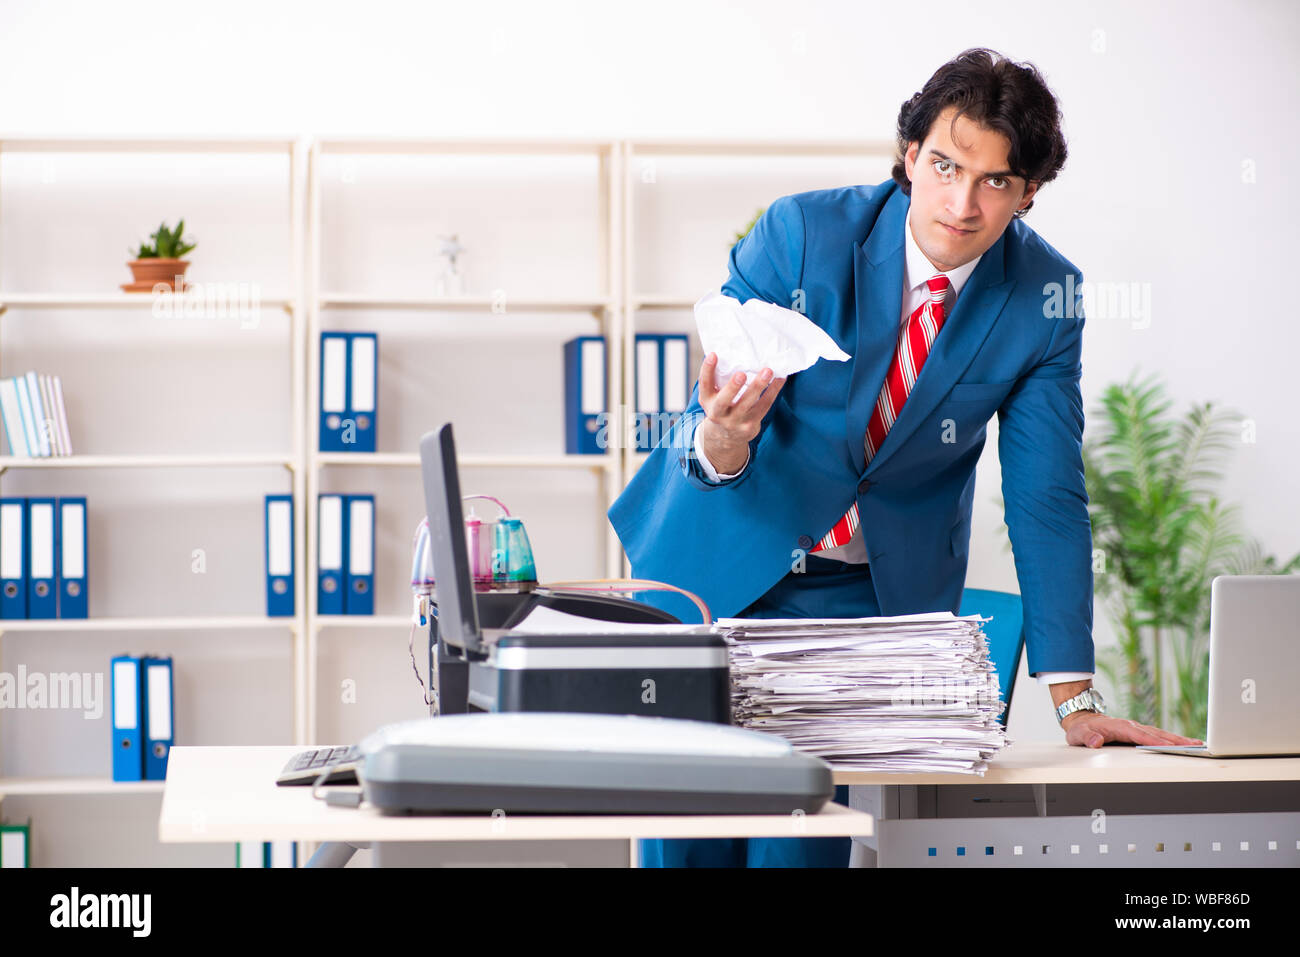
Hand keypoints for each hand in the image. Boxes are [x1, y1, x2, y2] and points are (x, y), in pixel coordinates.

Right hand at [696, 353, 785, 473]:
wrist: (725, 437)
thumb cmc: (721, 407)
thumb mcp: (712, 396)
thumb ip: (717, 379)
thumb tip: (729, 351)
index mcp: (707, 401)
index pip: (704, 384)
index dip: (707, 370)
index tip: (714, 355)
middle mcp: (718, 413)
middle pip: (724, 401)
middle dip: (733, 387)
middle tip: (741, 374)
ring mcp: (735, 421)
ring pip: (748, 404)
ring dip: (759, 387)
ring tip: (768, 371)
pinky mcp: (750, 425)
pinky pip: (764, 407)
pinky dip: (773, 392)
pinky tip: (779, 379)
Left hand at [1062, 711, 1204, 748]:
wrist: (1082, 719)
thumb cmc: (1082, 728)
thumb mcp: (1078, 734)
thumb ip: (1087, 737)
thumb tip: (1096, 741)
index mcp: (1119, 726)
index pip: (1139, 735)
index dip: (1154, 741)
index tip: (1169, 746)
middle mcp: (1131, 726)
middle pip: (1157, 733)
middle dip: (1175, 740)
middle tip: (1194, 746)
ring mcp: (1137, 728)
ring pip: (1161, 734)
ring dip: (1178, 739)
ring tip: (1197, 745)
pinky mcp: (1139, 732)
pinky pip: (1158, 736)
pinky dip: (1172, 740)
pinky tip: (1185, 744)